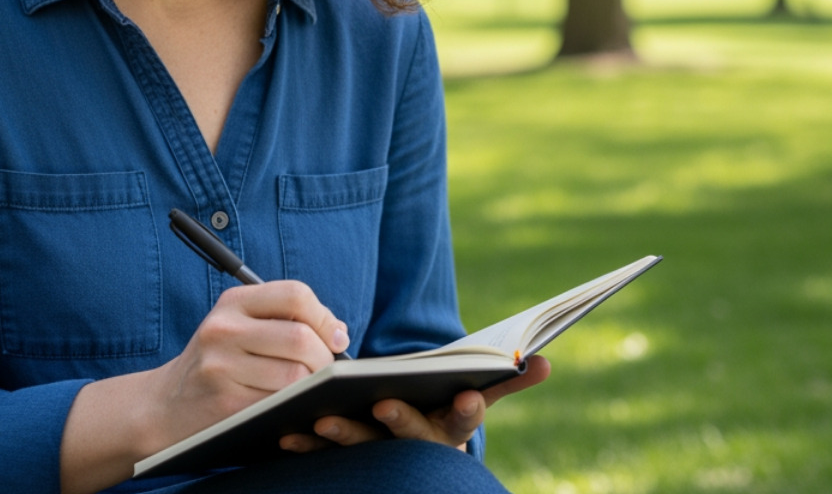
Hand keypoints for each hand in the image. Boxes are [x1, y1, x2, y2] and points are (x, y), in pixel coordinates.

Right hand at [156, 281, 351, 433]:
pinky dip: (296, 405)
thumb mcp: (238, 326)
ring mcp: (221, 367)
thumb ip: (284, 319)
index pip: (295, 294)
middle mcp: (223, 329)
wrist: (163, 406)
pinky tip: (294, 405)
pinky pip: (280, 403)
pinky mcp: (225, 403)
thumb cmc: (217, 363)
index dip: (324, 316)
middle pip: (300, 336)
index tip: (336, 337)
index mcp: (233, 302)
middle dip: (325, 357)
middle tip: (328, 371)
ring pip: (296, 374)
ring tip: (313, 388)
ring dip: (315, 385)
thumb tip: (339, 333)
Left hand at [278, 354, 550, 453]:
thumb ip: (507, 383)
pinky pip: (324, 456)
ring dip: (343, 434)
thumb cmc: (441, 415)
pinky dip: (307, 445)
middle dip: (399, 419)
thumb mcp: (473, 400)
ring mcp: (379, 458)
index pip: (466, 418)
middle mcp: (417, 447)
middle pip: (410, 435)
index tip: (470, 395)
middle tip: (386, 403)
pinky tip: (286, 433)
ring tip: (323, 418)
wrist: (399, 469)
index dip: (468, 408)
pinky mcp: (344, 463)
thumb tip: (545, 362)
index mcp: (451, 427)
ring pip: (363, 447)